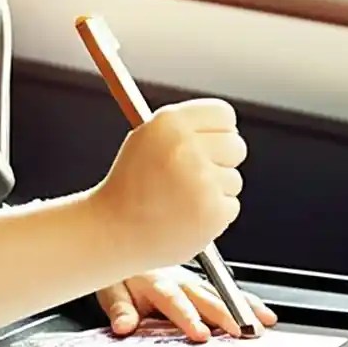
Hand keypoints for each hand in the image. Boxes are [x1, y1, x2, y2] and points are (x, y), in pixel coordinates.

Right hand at [91, 99, 246, 270]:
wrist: (111, 231)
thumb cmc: (127, 189)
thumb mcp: (144, 141)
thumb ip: (183, 130)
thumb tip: (225, 130)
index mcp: (169, 123)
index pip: (223, 114)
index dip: (221, 131)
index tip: (215, 141)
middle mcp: (186, 147)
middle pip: (236, 146)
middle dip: (222, 161)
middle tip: (198, 175)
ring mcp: (202, 180)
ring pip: (233, 180)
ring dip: (214, 192)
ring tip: (180, 201)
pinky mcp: (213, 211)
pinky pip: (230, 207)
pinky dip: (212, 216)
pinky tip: (185, 217)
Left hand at [96, 266, 277, 341]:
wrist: (119, 240)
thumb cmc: (118, 272)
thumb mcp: (108, 289)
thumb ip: (119, 309)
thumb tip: (123, 326)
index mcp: (154, 280)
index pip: (172, 300)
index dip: (186, 317)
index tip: (199, 333)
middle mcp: (178, 277)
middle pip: (203, 296)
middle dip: (223, 314)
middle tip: (241, 331)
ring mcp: (191, 278)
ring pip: (220, 292)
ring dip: (242, 308)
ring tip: (261, 323)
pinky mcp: (200, 280)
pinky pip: (225, 290)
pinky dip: (246, 301)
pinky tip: (263, 312)